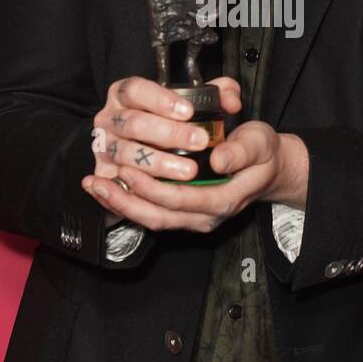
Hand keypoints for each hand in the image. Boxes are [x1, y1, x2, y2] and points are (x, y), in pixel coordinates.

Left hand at [81, 76, 307, 232]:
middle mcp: (206, 216)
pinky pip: (151, 215)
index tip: (130, 169)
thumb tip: (218, 160)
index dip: (153, 188)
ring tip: (93, 185)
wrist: (269, 168)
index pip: (183, 200)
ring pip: (151, 219)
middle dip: (126, 200)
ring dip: (120, 205)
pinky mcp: (183, 214)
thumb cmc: (262, 151)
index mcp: (225, 199)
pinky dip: (126, 204)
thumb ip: (241, 150)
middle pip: (159, 216)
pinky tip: (105, 189)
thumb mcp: (260, 142)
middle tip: (100, 179)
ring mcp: (193, 218)